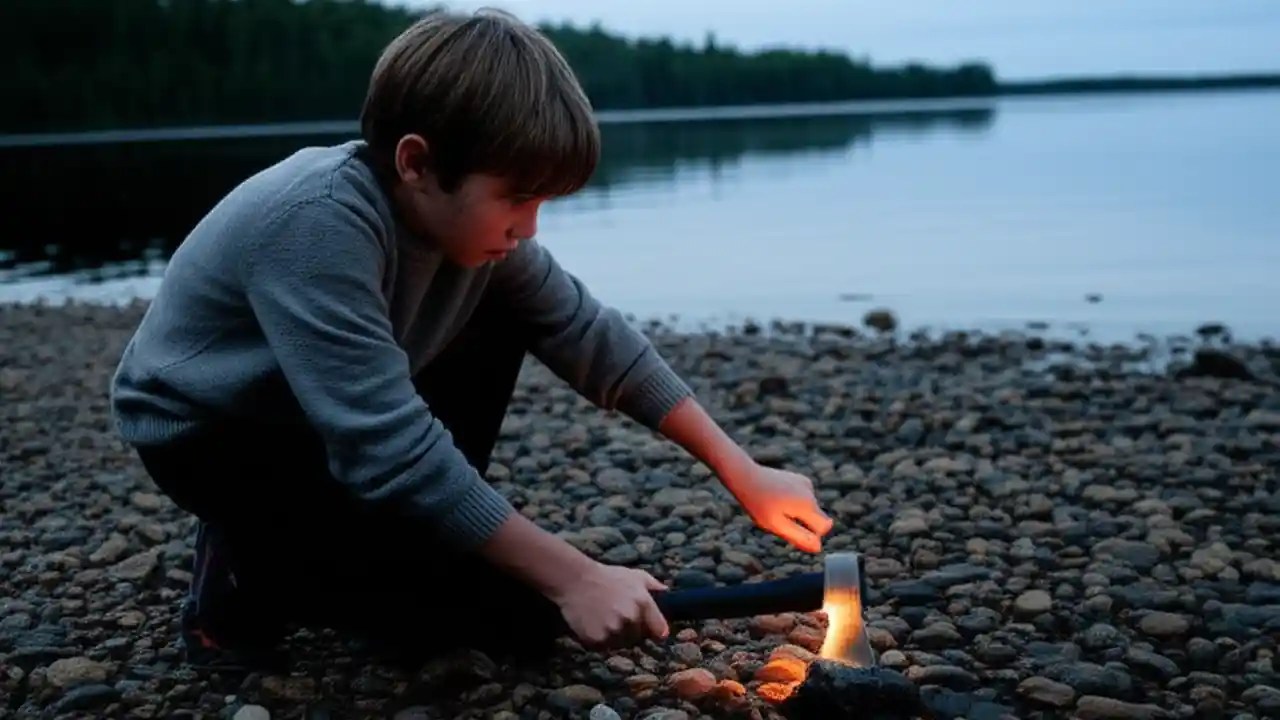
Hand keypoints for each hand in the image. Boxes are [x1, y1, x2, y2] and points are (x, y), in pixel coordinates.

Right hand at [549, 561, 669, 648]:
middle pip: (638, 638)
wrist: (575, 579)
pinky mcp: (596, 639)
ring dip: (615, 637)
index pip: (660, 631)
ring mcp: (613, 630)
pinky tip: (593, 623)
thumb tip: (668, 594)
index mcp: (643, 603)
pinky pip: (603, 647)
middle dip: (631, 631)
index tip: (652, 631)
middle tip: (617, 617)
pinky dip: (599, 639)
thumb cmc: (607, 576)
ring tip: (604, 619)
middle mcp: (630, 619)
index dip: (655, 631)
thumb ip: (654, 586)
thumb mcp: (635, 576)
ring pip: (620, 644)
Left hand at [725, 462, 833, 552]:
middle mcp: (810, 492)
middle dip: (803, 524)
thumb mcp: (776, 525)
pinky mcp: (800, 479)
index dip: (811, 535)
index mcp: (807, 504)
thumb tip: (818, 547)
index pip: (824, 527)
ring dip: (797, 514)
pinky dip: (794, 503)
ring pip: (810, 509)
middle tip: (779, 520)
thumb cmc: (758, 504)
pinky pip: (804, 499)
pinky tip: (777, 498)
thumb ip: (799, 537)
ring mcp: (806, 483)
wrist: (746, 476)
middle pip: (818, 518)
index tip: (792, 532)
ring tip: (774, 508)